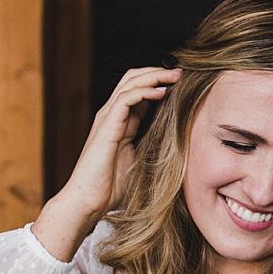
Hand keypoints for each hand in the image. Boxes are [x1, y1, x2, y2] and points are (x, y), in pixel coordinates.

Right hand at [32, 66, 180, 260]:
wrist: (89, 201)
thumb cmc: (112, 188)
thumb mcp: (140, 160)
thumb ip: (152, 144)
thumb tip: (177, 139)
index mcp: (120, 122)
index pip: (139, 91)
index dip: (159, 82)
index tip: (183, 83)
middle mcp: (112, 115)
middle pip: (133, 79)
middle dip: (158, 72)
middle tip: (181, 72)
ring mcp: (107, 119)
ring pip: (130, 83)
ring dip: (154, 76)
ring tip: (175, 76)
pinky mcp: (106, 126)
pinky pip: (126, 99)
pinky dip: (144, 91)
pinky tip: (162, 92)